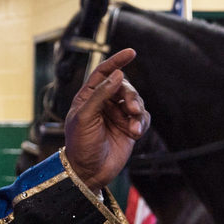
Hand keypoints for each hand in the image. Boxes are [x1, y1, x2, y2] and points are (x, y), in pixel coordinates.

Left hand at [63, 49, 149, 191]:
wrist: (88, 171)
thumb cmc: (80, 144)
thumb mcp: (85, 116)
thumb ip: (101, 94)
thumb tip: (118, 74)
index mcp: (89, 96)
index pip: (103, 72)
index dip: (117, 61)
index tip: (131, 52)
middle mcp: (104, 103)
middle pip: (124, 87)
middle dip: (130, 96)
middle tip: (132, 109)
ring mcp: (118, 115)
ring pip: (136, 102)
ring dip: (137, 112)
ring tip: (133, 127)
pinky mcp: (129, 128)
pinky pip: (143, 118)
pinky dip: (141, 123)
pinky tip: (135, 133)